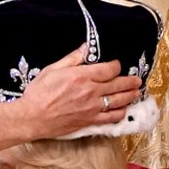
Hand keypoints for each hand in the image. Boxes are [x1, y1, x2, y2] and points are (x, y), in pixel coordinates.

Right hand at [18, 44, 141, 138]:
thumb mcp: (52, 69)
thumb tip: (86, 47)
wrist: (32, 117)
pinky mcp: (90, 121)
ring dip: (130, 96)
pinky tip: (122, 110)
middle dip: (130, 81)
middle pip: (119, 84)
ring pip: (120, 101)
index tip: (116, 65)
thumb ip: (72, 58)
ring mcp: (93, 108)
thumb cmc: (39, 93)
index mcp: (82, 76)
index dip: (116, 66)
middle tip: (136, 80)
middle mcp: (91, 92)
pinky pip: (112, 117)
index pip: (110, 69)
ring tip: (134, 93)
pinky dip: (120, 113)